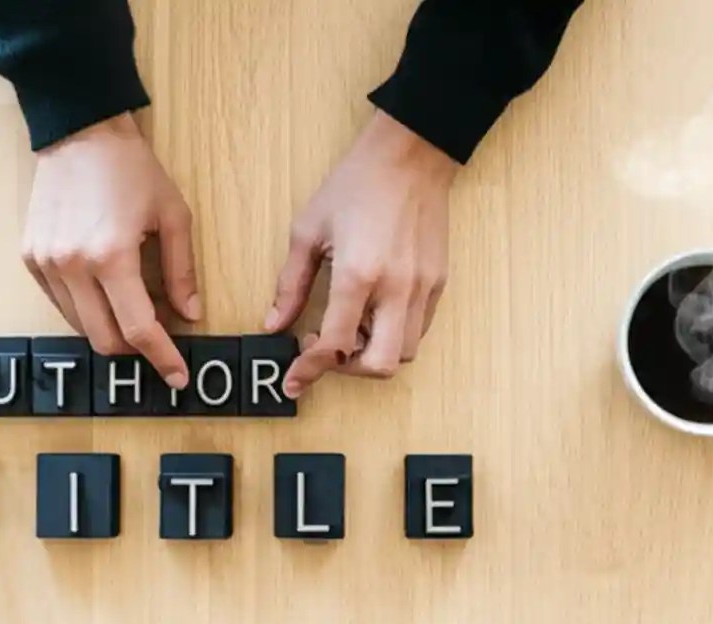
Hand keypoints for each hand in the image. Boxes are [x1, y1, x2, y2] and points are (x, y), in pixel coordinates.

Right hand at [22, 112, 197, 388]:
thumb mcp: (174, 217)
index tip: (177, 376)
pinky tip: (105, 290)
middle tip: (158, 339)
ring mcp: (46, 264)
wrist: (80, 134)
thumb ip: (181, 272)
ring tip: (133, 307)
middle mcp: (72, 266)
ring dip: (109, 329)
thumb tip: (190, 315)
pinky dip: (86, 310)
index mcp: (112, 256)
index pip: (138, 329)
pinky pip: (61, 304)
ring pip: (80, 326)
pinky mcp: (31, 258)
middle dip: (135, 350)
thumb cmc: (133, 171)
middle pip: (104, 339)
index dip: (161, 357)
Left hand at [264, 111, 457, 397]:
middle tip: (326, 352)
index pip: (335, 345)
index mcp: (358, 274)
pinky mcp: (439, 282)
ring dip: (374, 353)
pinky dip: (395, 335)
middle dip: (348, 370)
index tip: (295, 378)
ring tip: (352, 328)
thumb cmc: (357, 185)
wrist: (410, 156)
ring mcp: (422, 287)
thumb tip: (274, 322)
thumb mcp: (308, 231)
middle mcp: (396, 288)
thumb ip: (290, 284)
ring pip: (405, 353)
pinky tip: (374, 314)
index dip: (310, 369)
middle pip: (380, 365)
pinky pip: (420, 329)